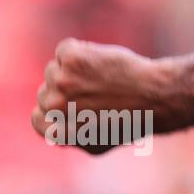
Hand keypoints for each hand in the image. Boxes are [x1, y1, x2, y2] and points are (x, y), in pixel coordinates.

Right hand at [31, 39, 175, 153]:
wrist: (156, 98)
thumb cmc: (130, 122)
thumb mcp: (99, 142)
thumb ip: (71, 138)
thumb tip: (53, 134)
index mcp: (58, 132)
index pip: (37, 118)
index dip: (53, 112)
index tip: (72, 108)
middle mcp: (55, 107)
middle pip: (45, 90)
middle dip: (68, 91)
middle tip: (98, 95)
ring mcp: (60, 81)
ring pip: (55, 69)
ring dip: (76, 72)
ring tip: (104, 82)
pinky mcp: (71, 59)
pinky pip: (65, 50)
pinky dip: (83, 52)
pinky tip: (104, 65)